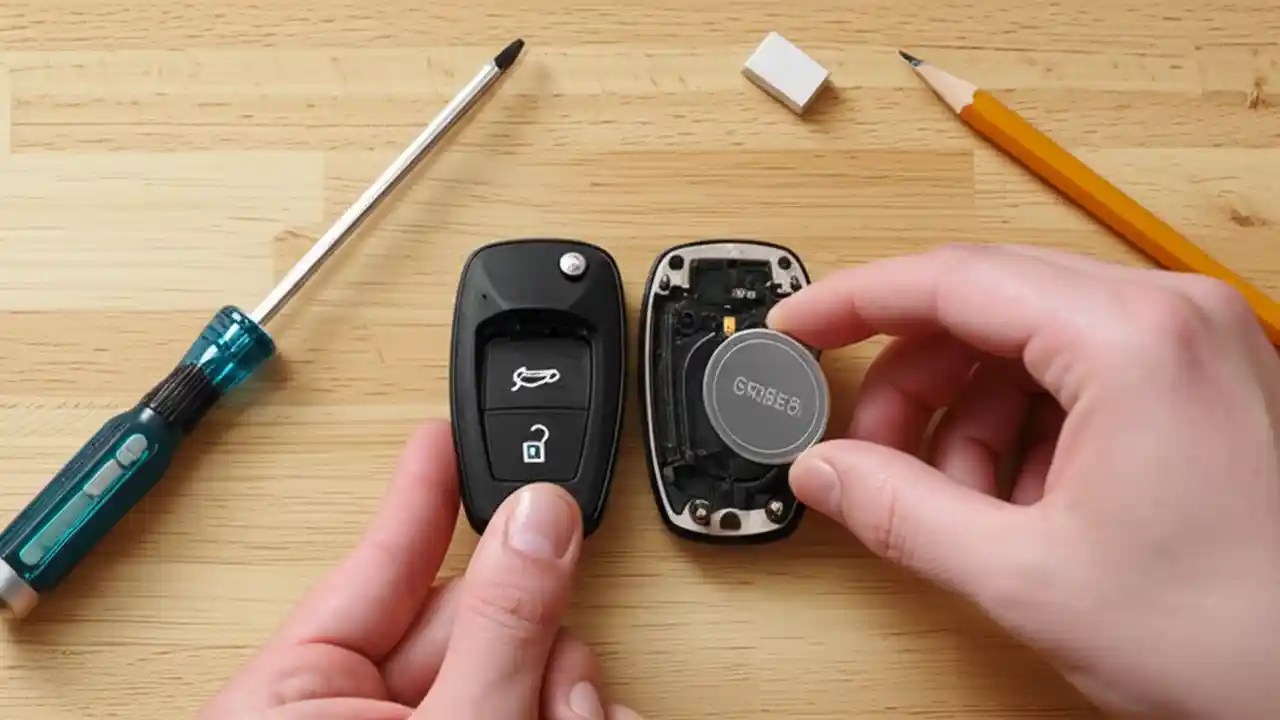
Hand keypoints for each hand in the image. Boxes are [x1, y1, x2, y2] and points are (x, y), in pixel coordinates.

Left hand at [199, 421, 640, 719]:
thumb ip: (498, 625)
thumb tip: (538, 520)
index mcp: (291, 701)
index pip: (375, 560)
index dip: (421, 489)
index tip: (439, 433)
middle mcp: (348, 718)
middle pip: (469, 620)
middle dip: (534, 636)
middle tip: (561, 675)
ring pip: (515, 667)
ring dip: (562, 694)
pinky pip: (532, 711)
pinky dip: (569, 718)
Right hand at [770, 245, 1279, 718]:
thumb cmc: (1238, 635)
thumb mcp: (1029, 576)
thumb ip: (902, 511)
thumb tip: (825, 470)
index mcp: (1133, 338)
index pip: (953, 279)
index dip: (854, 301)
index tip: (798, 324)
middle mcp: (1173, 317)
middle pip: (987, 306)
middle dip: (911, 379)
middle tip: (864, 446)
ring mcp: (1196, 345)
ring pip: (1029, 342)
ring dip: (968, 414)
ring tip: (953, 499)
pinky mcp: (1203, 381)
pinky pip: (1078, 374)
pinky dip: (1025, 428)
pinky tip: (1015, 501)